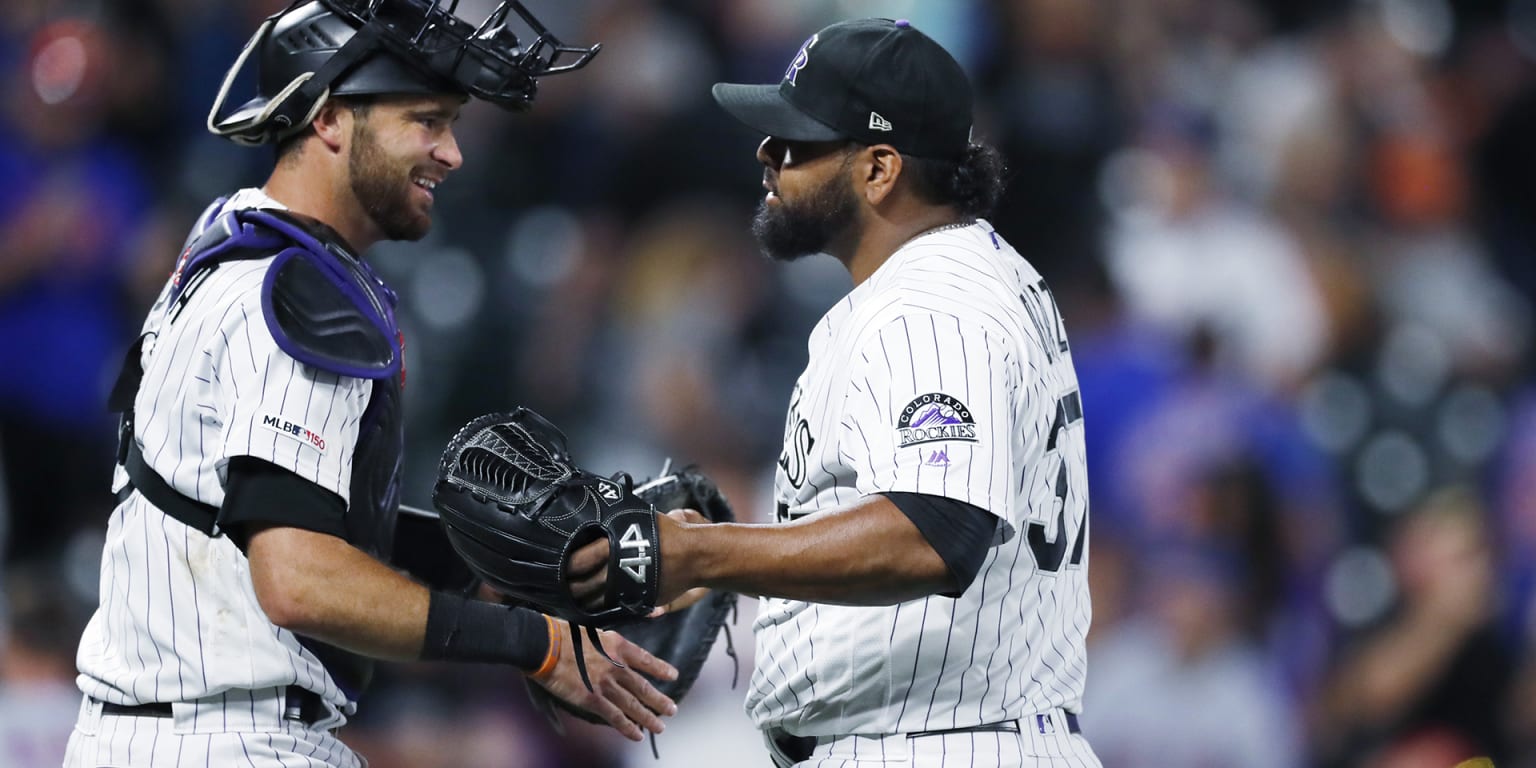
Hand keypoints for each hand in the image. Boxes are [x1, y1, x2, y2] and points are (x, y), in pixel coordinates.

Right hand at [529, 618, 678, 740]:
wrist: (545, 645)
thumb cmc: (564, 633)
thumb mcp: (593, 625)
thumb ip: (611, 633)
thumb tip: (631, 626)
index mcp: (618, 645)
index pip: (646, 659)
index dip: (661, 669)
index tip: (673, 675)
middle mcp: (617, 666)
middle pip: (644, 687)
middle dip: (659, 700)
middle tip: (672, 710)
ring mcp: (605, 684)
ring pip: (633, 705)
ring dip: (648, 717)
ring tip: (660, 727)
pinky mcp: (592, 699)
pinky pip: (615, 716)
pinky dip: (627, 727)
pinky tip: (637, 735)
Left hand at [569, 509, 703, 611]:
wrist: (694, 555)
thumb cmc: (665, 533)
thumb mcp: (637, 520)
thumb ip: (613, 525)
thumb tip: (590, 521)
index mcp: (613, 547)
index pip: (579, 561)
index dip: (565, 567)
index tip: (556, 567)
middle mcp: (617, 570)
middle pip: (582, 585)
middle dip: (568, 589)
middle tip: (558, 588)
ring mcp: (627, 589)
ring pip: (594, 601)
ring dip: (581, 602)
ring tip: (570, 600)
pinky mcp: (636, 602)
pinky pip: (611, 609)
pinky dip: (599, 609)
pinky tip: (590, 607)